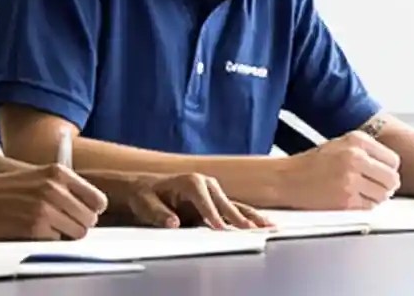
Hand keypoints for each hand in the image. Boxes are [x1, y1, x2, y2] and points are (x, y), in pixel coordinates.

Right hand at [0, 164, 108, 240]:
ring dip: (64, 234)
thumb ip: (64, 187)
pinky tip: (31, 230)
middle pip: (89, 220)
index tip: (80, 213)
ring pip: (77, 233)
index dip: (90, 210)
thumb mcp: (37, 176)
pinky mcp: (34, 228)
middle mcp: (54, 188)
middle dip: (78, 225)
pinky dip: (48, 240)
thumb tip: (91, 209)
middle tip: (60, 223)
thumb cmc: (3, 189)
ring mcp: (45, 209)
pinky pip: (57, 242)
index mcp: (58, 172)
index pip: (97, 199)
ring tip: (45, 226)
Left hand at [116, 173, 274, 229]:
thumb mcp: (145, 203)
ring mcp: (214, 193)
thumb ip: (159, 214)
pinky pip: (236, 211)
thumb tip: (173, 223)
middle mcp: (205, 184)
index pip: (204, 200)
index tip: (221, 228)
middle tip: (250, 231)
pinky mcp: (217, 203)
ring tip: (270, 227)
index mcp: (189, 182)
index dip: (212, 214)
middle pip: (224, 203)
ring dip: (252, 217)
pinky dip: (250, 219)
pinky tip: (264, 226)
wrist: (145, 189)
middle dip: (237, 217)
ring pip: (235, 206)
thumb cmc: (143, 195)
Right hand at [283, 131, 400, 209]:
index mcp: (356, 140)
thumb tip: (390, 170)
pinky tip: (347, 199)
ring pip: (383, 196)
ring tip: (355, 192)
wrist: (285, 179)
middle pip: (392, 179)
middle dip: (384, 186)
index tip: (378, 174)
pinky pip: (369, 207)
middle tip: (370, 187)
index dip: (386, 170)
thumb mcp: (339, 146)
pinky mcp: (346, 200)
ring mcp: (351, 179)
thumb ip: (366, 153)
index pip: (393, 160)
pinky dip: (362, 207)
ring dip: (373, 198)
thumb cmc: (310, 165)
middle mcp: (355, 157)